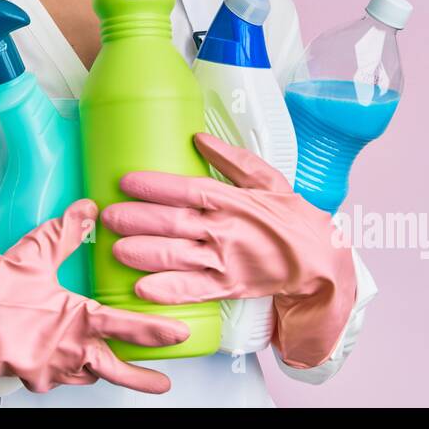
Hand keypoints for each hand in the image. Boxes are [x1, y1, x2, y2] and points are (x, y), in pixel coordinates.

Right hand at [0, 199, 190, 402]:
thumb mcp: (31, 256)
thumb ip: (64, 232)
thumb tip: (87, 210)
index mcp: (77, 322)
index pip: (128, 328)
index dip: (157, 331)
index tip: (179, 333)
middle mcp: (69, 352)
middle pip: (115, 370)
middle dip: (142, 378)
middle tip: (162, 383)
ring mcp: (49, 370)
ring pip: (85, 373)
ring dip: (99, 370)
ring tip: (107, 364)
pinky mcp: (29, 377)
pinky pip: (55, 374)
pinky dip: (64, 367)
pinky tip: (60, 356)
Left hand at [101, 132, 354, 304]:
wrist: (319, 260)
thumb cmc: (290, 216)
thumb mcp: (268, 180)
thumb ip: (232, 159)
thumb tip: (197, 137)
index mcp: (233, 200)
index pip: (187, 190)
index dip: (154, 186)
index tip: (126, 182)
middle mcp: (226, 230)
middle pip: (173, 223)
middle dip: (136, 220)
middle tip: (109, 216)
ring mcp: (226, 261)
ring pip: (177, 257)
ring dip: (143, 253)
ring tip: (115, 248)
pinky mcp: (229, 287)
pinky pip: (194, 290)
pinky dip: (168, 291)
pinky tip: (142, 288)